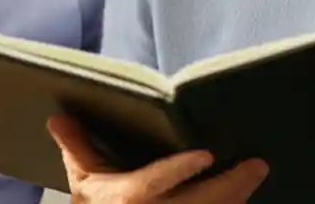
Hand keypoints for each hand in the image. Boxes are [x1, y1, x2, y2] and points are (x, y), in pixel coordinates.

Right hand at [47, 115, 268, 202]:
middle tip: (257, 165)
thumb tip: (57, 118)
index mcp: (130, 199)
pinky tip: (243, 198)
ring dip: (237, 199)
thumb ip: (76, 146)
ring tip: (254, 174)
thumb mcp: (84, 181)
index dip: (181, 170)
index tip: (205, 156)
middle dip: (231, 186)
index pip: (157, 184)